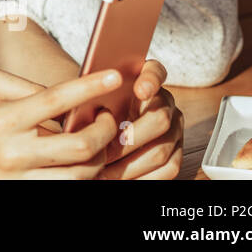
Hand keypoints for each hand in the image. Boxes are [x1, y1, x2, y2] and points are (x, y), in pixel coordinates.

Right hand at [0, 67, 123, 177]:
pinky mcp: (20, 194)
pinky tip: (83, 160)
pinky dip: (82, 175)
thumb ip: (23, 83)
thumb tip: (62, 95)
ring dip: (100, 156)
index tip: (115, 77)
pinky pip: (65, 189)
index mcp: (3, 118)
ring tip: (98, 139)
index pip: (56, 100)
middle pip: (81, 145)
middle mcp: (13, 152)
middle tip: (108, 117)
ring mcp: (18, 179)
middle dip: (107, 129)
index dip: (90, 87)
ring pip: (81, 175)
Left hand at [96, 60, 182, 179]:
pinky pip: (169, 168)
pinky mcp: (176, 151)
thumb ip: (86, 98)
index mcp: (144, 80)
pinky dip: (143, 178)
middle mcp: (164, 102)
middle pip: (159, 119)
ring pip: (161, 149)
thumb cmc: (90, 111)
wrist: (102, 129)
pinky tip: (120, 179)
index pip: (155, 71)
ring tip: (103, 172)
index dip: (151, 80)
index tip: (140, 90)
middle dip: (129, 140)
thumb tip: (74, 113)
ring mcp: (174, 128)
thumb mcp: (86, 100)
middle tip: (104, 151)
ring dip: (130, 164)